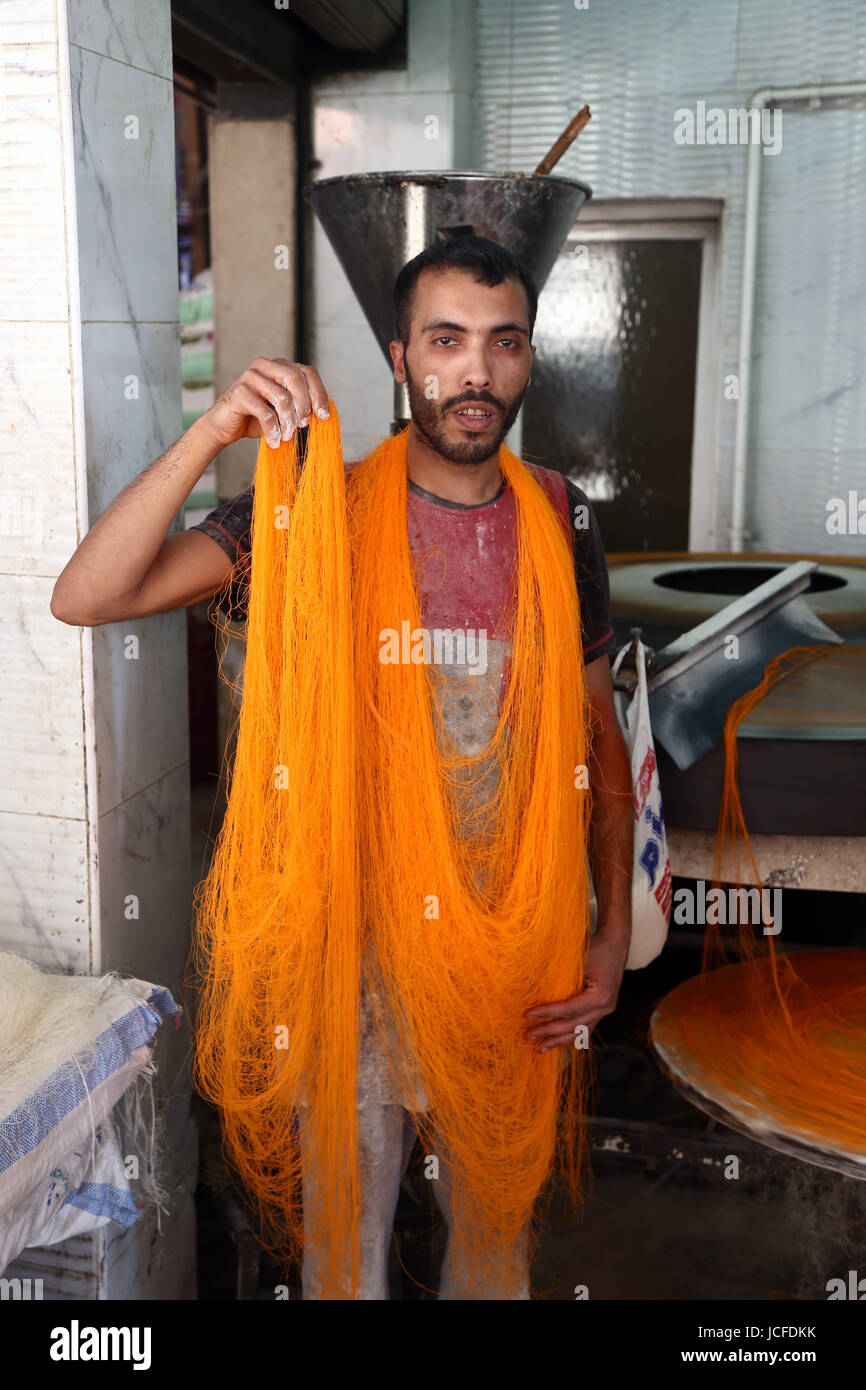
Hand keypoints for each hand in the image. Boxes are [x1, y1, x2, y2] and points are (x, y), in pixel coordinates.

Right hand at [202, 357, 330, 450]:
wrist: (225, 426)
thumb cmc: (256, 418)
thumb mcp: (283, 410)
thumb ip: (301, 405)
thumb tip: (324, 412)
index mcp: (279, 366)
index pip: (308, 372)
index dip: (319, 394)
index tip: (324, 416)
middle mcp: (265, 366)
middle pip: (296, 379)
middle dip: (304, 406)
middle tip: (304, 425)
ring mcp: (251, 376)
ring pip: (282, 397)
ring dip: (288, 422)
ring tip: (287, 437)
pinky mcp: (240, 392)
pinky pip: (265, 412)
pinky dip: (273, 430)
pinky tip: (274, 442)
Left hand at [523, 932, 628, 1051]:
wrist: (615, 943)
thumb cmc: (595, 948)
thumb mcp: (577, 959)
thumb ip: (561, 977)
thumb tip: (534, 987)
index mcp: (601, 996)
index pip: (569, 1010)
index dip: (547, 1013)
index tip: (528, 1015)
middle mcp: (605, 1007)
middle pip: (573, 1026)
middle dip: (549, 1032)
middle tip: (528, 1035)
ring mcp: (606, 1010)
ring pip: (580, 1032)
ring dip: (559, 1040)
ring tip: (540, 1048)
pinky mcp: (602, 1010)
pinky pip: (585, 1027)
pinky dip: (570, 1035)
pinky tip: (558, 1041)